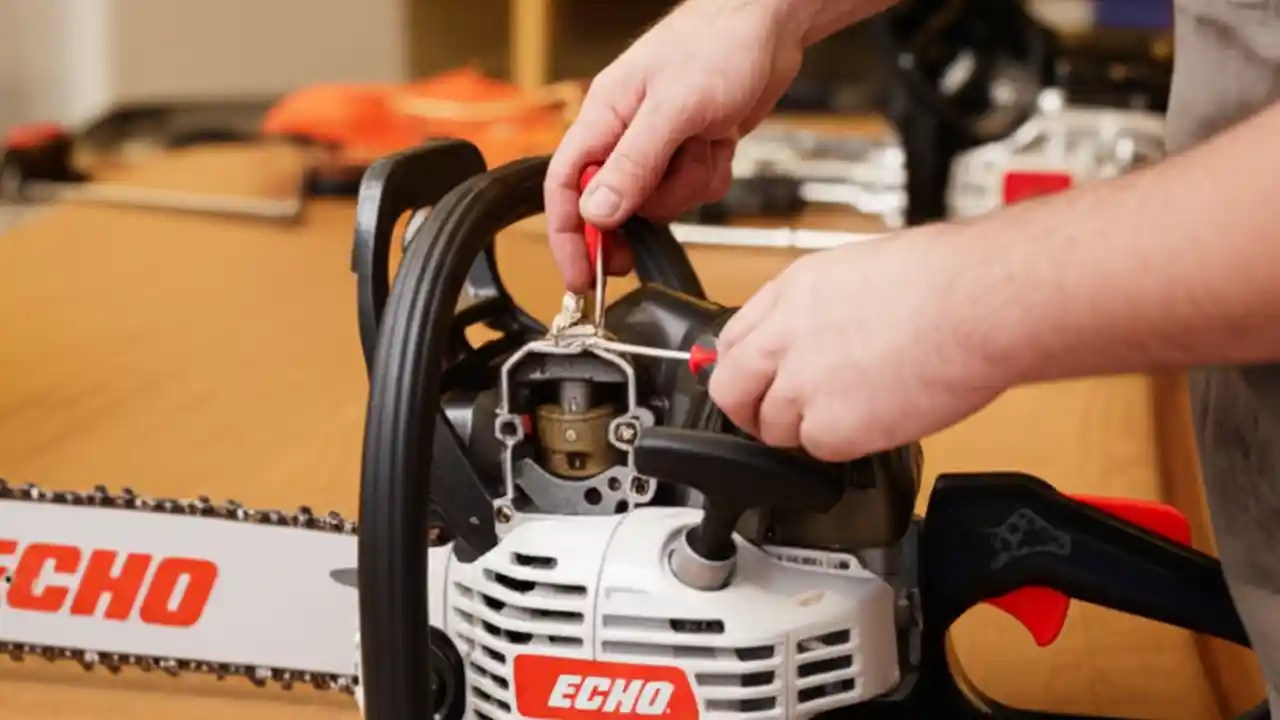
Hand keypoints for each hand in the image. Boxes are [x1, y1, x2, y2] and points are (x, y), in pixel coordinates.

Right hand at [544, 0, 816, 291]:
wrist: (771, 27)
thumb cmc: (718, 43)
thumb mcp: (673, 108)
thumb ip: (633, 163)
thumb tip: (597, 213)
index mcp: (604, 116)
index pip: (566, 186)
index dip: (568, 236)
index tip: (579, 276)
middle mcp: (626, 133)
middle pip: (613, 204)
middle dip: (637, 219)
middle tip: (642, 247)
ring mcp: (661, 144)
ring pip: (660, 201)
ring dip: (686, 187)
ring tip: (704, 145)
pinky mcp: (692, 149)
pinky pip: (692, 188)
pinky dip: (709, 176)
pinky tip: (719, 141)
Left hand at [708, 227, 1011, 460]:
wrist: (979, 303)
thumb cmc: (948, 278)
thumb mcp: (862, 271)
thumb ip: (825, 308)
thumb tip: (826, 328)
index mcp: (792, 292)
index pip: (732, 341)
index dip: (743, 367)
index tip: (754, 380)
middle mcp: (784, 337)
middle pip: (730, 389)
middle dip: (747, 410)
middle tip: (770, 420)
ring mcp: (802, 385)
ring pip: (771, 428)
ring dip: (800, 431)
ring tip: (847, 416)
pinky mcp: (831, 427)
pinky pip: (817, 450)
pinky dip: (842, 445)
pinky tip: (874, 423)